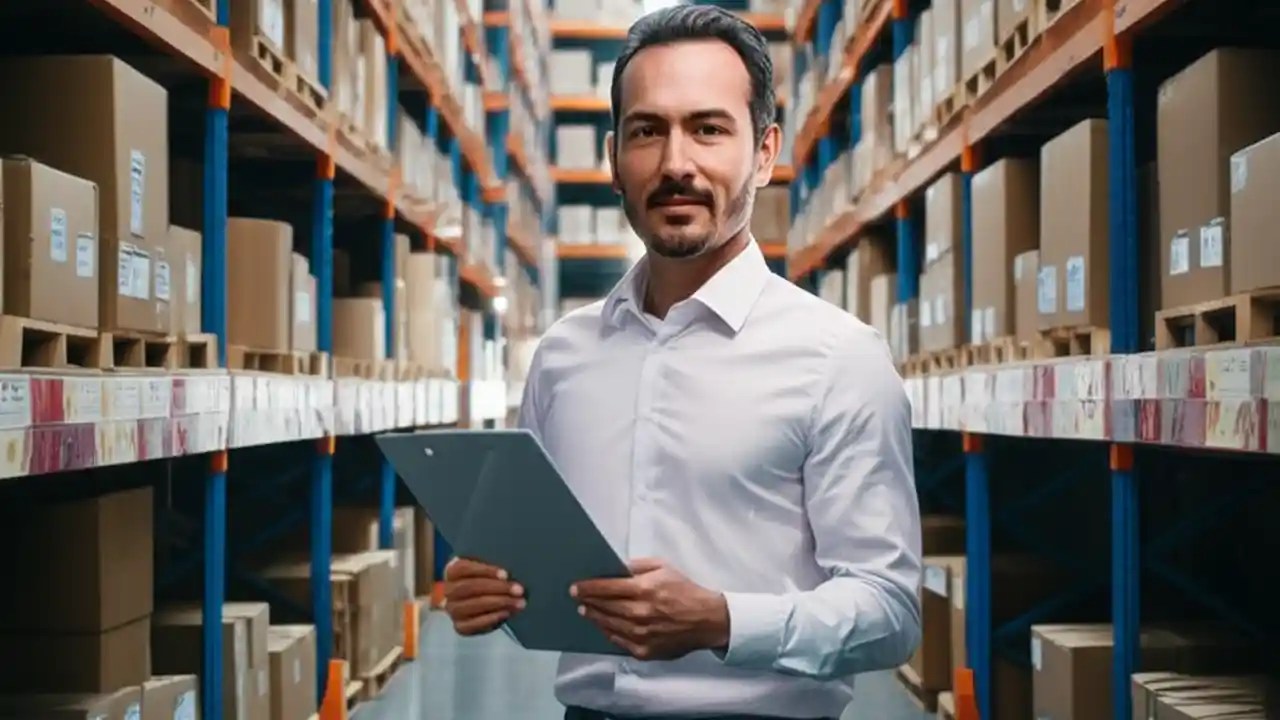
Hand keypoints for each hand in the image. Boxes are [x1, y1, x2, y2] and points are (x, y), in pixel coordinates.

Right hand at [442, 557, 525, 635]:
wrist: (476, 602)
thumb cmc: (485, 581)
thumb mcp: (488, 571)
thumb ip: (494, 572)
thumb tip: (511, 577)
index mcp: (452, 571)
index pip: (464, 568)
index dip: (485, 571)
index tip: (506, 574)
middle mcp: (448, 591)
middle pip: (469, 587)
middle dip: (496, 588)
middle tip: (518, 590)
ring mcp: (452, 610)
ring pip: (472, 605)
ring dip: (498, 603)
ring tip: (517, 602)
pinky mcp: (459, 626)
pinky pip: (473, 624)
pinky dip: (491, 618)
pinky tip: (506, 613)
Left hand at [571, 558, 729, 660]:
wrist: (707, 620)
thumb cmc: (685, 590)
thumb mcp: (664, 567)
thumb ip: (638, 566)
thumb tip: (616, 568)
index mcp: (644, 590)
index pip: (606, 588)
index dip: (587, 588)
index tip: (574, 588)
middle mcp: (639, 613)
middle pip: (604, 607)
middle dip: (588, 602)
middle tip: (577, 599)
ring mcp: (641, 635)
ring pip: (608, 625)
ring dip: (595, 617)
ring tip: (586, 611)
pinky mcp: (645, 651)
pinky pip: (619, 641)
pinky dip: (609, 633)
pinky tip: (604, 626)